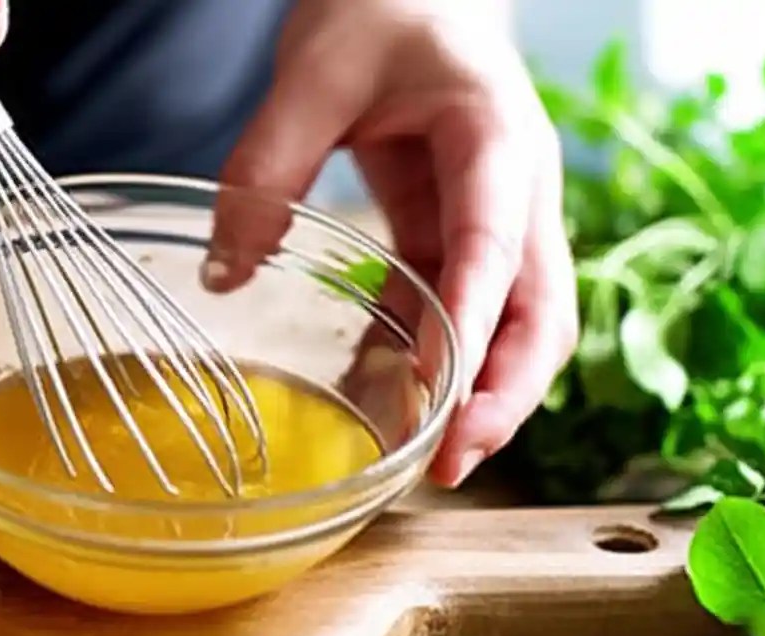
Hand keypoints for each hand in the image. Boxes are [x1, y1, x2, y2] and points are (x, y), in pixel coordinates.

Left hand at [207, 0, 577, 486]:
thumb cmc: (381, 11)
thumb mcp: (314, 72)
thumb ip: (269, 164)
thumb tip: (225, 272)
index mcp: (494, 142)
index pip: (495, 248)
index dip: (475, 328)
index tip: (447, 398)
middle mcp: (515, 193)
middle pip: (539, 312)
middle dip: (505, 393)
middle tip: (450, 461)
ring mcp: (495, 219)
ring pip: (515, 325)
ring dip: (480, 393)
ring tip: (429, 458)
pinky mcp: (460, 233)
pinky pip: (461, 311)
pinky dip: (435, 360)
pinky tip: (389, 398)